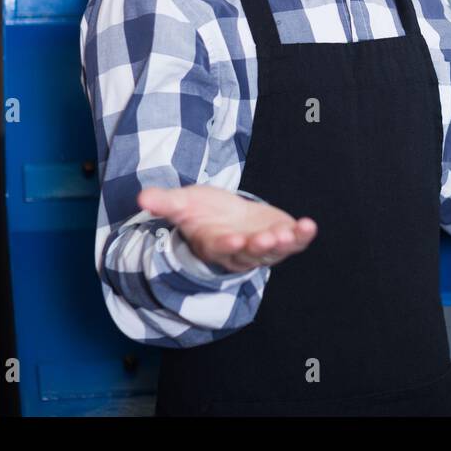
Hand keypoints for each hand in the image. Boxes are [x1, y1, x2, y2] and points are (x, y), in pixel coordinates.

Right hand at [138, 185, 317, 271]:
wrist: (227, 216)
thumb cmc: (202, 211)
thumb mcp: (182, 203)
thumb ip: (165, 202)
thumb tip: (141, 196)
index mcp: (214, 243)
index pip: (220, 248)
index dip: (227, 245)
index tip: (234, 240)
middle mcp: (240, 251)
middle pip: (250, 254)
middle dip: (260, 247)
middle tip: (268, 239)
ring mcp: (263, 247)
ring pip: (274, 252)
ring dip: (284, 243)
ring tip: (292, 232)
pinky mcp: (282, 238)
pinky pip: (294, 242)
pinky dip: (303, 236)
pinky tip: (309, 225)